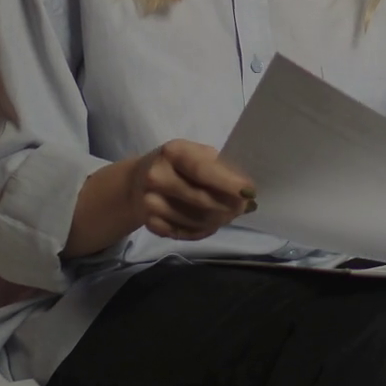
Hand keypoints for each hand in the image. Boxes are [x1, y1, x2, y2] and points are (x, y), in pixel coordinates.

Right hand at [129, 139, 255, 242]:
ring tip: (229, 214)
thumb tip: (247, 192)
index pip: (203, 171)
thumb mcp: (193, 153)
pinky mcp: (150, 223)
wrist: (135, 182)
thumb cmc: (176, 164)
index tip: (250, 192)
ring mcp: (150, 202)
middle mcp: (157, 176)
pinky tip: (210, 224)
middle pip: (202, 200)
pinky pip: (185, 233)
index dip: (229, 183)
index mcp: (172, 152)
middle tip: (245, 207)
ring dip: (219, 220)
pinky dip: (203, 231)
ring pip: (196, 220)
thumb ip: (218, 167)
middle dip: (230, 206)